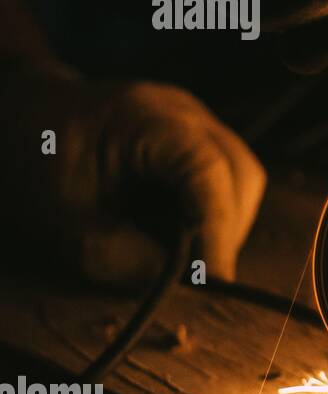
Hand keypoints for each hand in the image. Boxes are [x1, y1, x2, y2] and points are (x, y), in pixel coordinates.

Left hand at [0, 68, 264, 286]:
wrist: (20, 121)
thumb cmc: (34, 169)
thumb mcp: (71, 228)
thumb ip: (132, 260)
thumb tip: (191, 283)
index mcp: (147, 117)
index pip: (209, 171)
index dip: (218, 228)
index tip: (215, 279)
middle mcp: (184, 110)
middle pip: (239, 172)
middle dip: (226, 229)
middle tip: (202, 273)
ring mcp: (194, 119)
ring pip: (240, 176)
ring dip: (223, 221)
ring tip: (189, 253)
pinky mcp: (195, 136)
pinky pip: (225, 175)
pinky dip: (212, 210)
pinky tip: (181, 230)